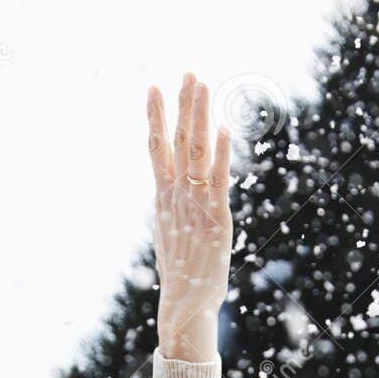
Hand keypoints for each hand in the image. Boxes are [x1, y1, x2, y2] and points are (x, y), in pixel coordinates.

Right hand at [148, 72, 231, 361]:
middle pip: (178, 141)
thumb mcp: (170, 235)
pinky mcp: (216, 217)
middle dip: (183, 106)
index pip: (157, 148)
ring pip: (195, 151)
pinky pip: (218, 179)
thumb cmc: (181, 275)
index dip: (156, 117)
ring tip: (202, 86)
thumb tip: (169, 198)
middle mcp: (176, 195)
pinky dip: (221, 154)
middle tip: (189, 74)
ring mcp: (195, 204)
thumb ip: (172, 211)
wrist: (184, 304)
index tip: (153, 89)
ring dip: (199, 117)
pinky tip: (224, 130)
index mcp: (164, 197)